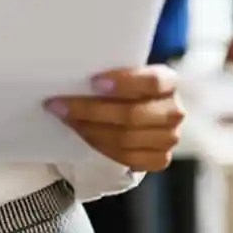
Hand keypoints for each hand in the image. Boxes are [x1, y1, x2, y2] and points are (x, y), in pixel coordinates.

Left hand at [47, 65, 184, 171]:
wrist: (141, 113)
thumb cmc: (127, 88)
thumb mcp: (126, 75)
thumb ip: (112, 74)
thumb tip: (73, 72)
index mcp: (169, 81)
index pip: (151, 81)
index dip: (123, 82)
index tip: (93, 82)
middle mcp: (175, 110)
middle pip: (132, 115)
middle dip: (90, 110)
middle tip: (58, 104)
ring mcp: (170, 138)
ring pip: (124, 139)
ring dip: (88, 129)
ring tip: (65, 118)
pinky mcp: (160, 159)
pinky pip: (125, 157)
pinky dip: (99, 145)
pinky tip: (81, 133)